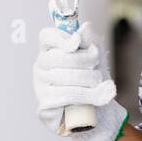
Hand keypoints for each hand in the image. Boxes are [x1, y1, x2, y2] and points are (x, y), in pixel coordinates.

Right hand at [32, 20, 126, 140]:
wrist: (93, 113)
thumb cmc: (90, 82)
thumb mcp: (93, 59)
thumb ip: (88, 42)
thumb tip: (85, 28)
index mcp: (49, 50)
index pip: (47, 36)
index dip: (61, 38)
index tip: (76, 43)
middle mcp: (41, 66)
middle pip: (62, 57)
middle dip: (87, 62)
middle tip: (97, 69)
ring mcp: (40, 85)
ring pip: (66, 77)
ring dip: (90, 80)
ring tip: (101, 84)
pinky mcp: (45, 104)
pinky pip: (67, 95)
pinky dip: (88, 95)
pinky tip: (100, 96)